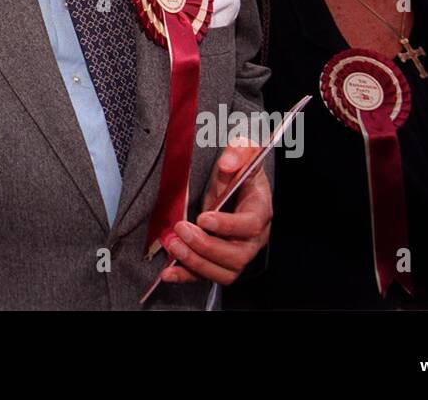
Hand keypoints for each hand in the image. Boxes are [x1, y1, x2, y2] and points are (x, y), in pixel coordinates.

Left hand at [160, 140, 271, 285]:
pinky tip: (168, 272)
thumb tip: (227, 164)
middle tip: (181, 229)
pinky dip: (186, 276)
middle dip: (206, 246)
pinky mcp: (220, 261)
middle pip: (237, 255)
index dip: (228, 226)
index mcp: (260, 210)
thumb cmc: (239, 168)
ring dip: (196, 263)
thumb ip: (238, 151)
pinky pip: (207, 276)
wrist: (235, 180)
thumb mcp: (243, 150)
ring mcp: (238, 252)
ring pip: (224, 271)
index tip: (203, 218)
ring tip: (174, 245)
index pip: (250, 225)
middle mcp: (253, 238)